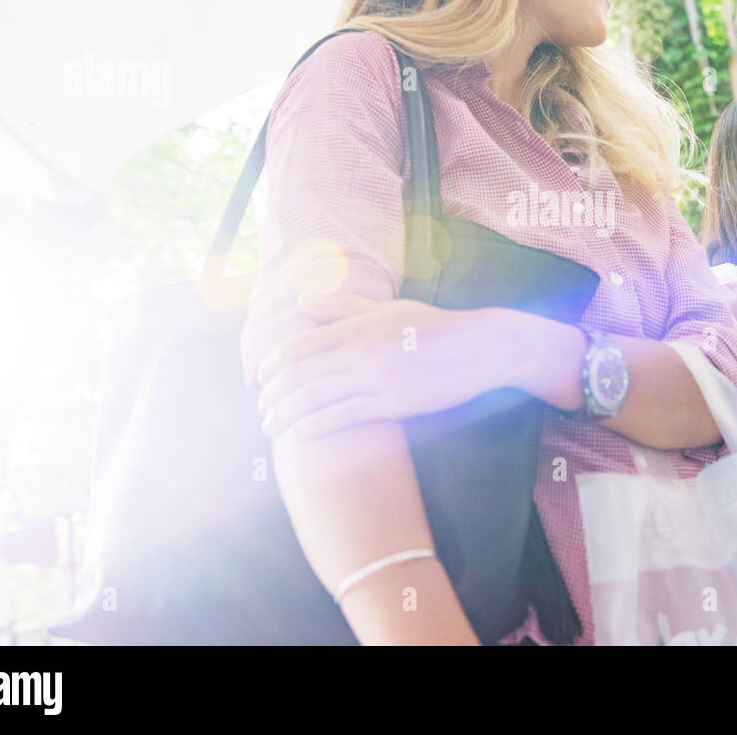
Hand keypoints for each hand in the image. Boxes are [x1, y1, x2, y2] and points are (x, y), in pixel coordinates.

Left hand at [255, 292, 516, 437]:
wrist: (479, 349)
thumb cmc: (433, 327)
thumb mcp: (388, 309)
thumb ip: (343, 306)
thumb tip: (301, 303)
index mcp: (357, 327)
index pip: (299, 346)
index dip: (271, 365)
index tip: (258, 380)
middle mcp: (361, 352)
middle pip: (300, 375)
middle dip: (272, 394)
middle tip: (260, 408)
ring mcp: (377, 380)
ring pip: (316, 399)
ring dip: (286, 414)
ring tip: (270, 427)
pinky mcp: (394, 404)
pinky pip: (344, 417)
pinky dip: (315, 427)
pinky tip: (299, 435)